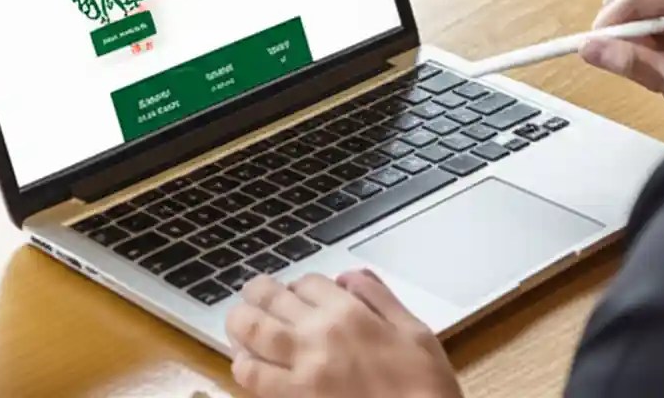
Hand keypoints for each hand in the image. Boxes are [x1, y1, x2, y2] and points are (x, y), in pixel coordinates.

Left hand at [225, 270, 462, 397]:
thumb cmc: (424, 387)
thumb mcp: (415, 332)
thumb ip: (381, 298)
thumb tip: (350, 277)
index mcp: (350, 312)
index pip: (307, 283)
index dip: (299, 286)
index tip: (299, 295)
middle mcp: (318, 333)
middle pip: (269, 298)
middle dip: (258, 293)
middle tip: (254, 296)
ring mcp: (301, 367)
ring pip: (252, 331)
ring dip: (241, 321)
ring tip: (240, 321)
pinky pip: (252, 376)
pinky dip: (244, 364)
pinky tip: (246, 362)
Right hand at [579, 0, 663, 128]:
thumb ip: (637, 65)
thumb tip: (589, 48)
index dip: (608, 23)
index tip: (591, 51)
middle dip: (616, 32)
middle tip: (624, 65)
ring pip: (626, 11)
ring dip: (625, 41)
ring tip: (648, 69)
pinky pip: (635, 23)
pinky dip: (634, 45)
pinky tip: (653, 63)